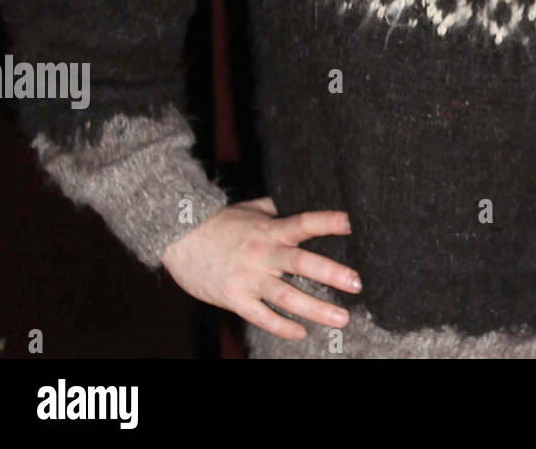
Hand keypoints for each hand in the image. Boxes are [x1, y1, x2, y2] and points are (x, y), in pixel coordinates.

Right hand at [161, 196, 361, 339]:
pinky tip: (301, 332)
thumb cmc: (219, 222)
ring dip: (316, 309)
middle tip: (357, 283)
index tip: (352, 222)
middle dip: (331, 274)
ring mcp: (248, 278)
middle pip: (301, 263)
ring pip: (286, 296)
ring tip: (341, 318)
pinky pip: (261, 316)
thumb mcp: (251, 209)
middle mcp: (263, 253)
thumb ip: (277, 210)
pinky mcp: (234, 298)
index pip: (304, 223)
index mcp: (270, 229)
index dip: (327, 222)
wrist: (179, 237)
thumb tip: (299, 203)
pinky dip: (282, 326)